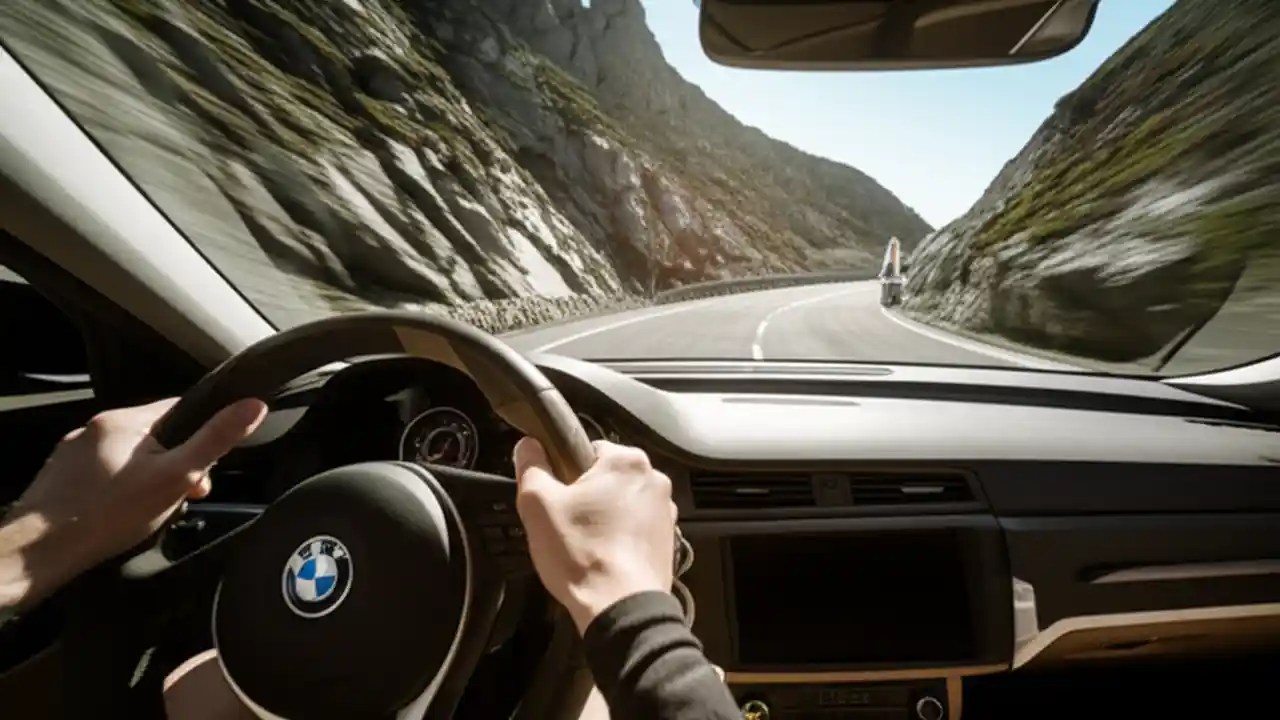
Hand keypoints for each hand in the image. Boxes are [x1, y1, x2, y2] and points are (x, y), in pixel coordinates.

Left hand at [1, 397, 266, 608]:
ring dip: (147, 480)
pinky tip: (120, 516)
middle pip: (154, 438)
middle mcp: (92, 428)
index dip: (201, 436)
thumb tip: (254, 405)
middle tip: (182, 498)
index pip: (178, 410)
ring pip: (128, 459)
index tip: (205, 468)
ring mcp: (71, 454)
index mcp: (123, 420)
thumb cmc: (109, 514)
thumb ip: (215, 440)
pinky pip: (102, 476)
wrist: (40, 552)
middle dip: (174, 466)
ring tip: (149, 512)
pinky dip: (118, 491)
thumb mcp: (176, 477)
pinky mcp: (58, 478)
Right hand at [513, 438, 676, 632]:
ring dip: (606, 518)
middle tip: (567, 526)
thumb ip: (531, 466)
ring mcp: (667, 511)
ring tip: (586, 546)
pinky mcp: (670, 540)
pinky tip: (605, 558)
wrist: (620, 608)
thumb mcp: (538, 504)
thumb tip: (529, 445)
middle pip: (607, 478)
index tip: (557, 500)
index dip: (565, 473)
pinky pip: (637, 529)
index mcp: (628, 460)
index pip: (587, 450)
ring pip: (623, 504)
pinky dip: (622, 538)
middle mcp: (655, 479)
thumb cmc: (580, 552)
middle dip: (588, 497)